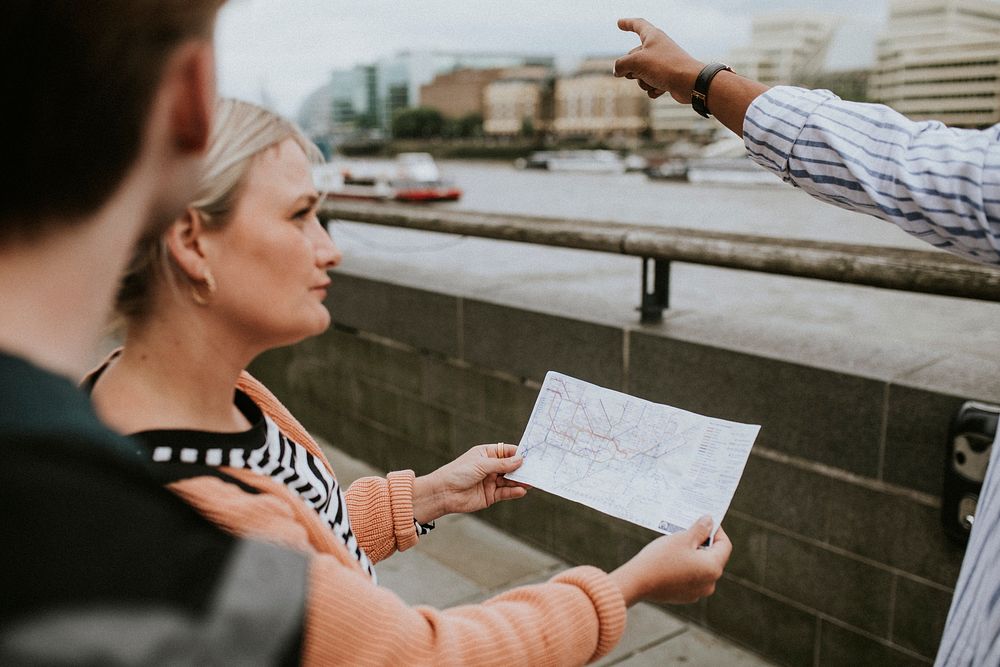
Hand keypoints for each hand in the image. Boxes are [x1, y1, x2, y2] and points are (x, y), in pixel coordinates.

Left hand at [412, 443, 528, 522]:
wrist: (444, 493)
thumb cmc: (458, 472)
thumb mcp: (482, 464)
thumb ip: (502, 464)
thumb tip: (520, 459)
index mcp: (486, 454)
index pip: (507, 452)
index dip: (519, 454)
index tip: (532, 455)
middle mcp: (490, 467)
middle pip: (511, 467)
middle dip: (522, 469)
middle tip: (536, 470)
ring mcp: (491, 482)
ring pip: (510, 481)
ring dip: (520, 481)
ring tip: (532, 481)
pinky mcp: (490, 496)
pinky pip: (505, 493)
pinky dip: (514, 492)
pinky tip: (521, 490)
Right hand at [609, 515, 730, 605]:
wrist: (638, 582)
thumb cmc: (660, 558)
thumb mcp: (682, 538)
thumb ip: (700, 529)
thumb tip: (710, 521)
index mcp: (713, 568)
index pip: (725, 545)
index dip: (717, 530)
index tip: (705, 521)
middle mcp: (709, 583)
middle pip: (714, 557)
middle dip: (703, 542)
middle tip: (688, 530)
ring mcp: (697, 592)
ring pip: (701, 568)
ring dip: (694, 555)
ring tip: (678, 544)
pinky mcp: (685, 596)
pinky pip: (691, 578)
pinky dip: (686, 567)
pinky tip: (671, 559)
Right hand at [613, 17, 704, 102]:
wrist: (689, 83)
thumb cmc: (664, 67)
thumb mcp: (636, 62)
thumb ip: (621, 64)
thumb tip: (617, 71)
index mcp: (652, 36)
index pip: (638, 25)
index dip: (627, 24)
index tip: (619, 23)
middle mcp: (658, 48)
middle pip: (634, 57)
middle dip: (631, 68)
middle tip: (636, 72)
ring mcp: (662, 63)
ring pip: (641, 73)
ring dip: (642, 81)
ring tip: (652, 80)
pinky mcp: (667, 77)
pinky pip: (651, 84)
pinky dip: (653, 89)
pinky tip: (661, 89)